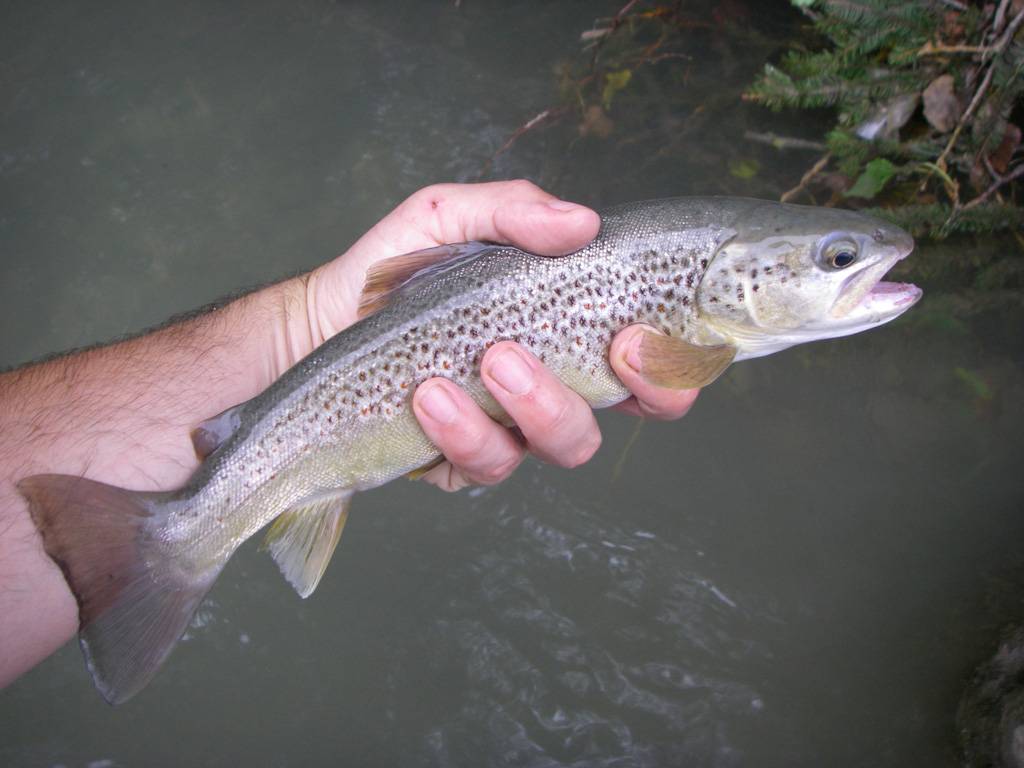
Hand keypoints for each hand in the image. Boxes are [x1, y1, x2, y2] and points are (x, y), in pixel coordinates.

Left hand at [302, 179, 696, 490]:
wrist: (319, 326)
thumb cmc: (391, 273)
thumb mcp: (445, 217)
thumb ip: (512, 212)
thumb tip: (584, 222)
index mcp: (564, 327)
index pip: (651, 354)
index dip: (675, 358)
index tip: (647, 332)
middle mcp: (551, 382)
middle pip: (635, 408)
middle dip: (637, 389)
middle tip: (611, 350)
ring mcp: (511, 427)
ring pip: (566, 444)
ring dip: (540, 405)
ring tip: (488, 363)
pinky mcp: (462, 460)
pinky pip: (487, 465)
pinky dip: (464, 431)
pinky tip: (430, 395)